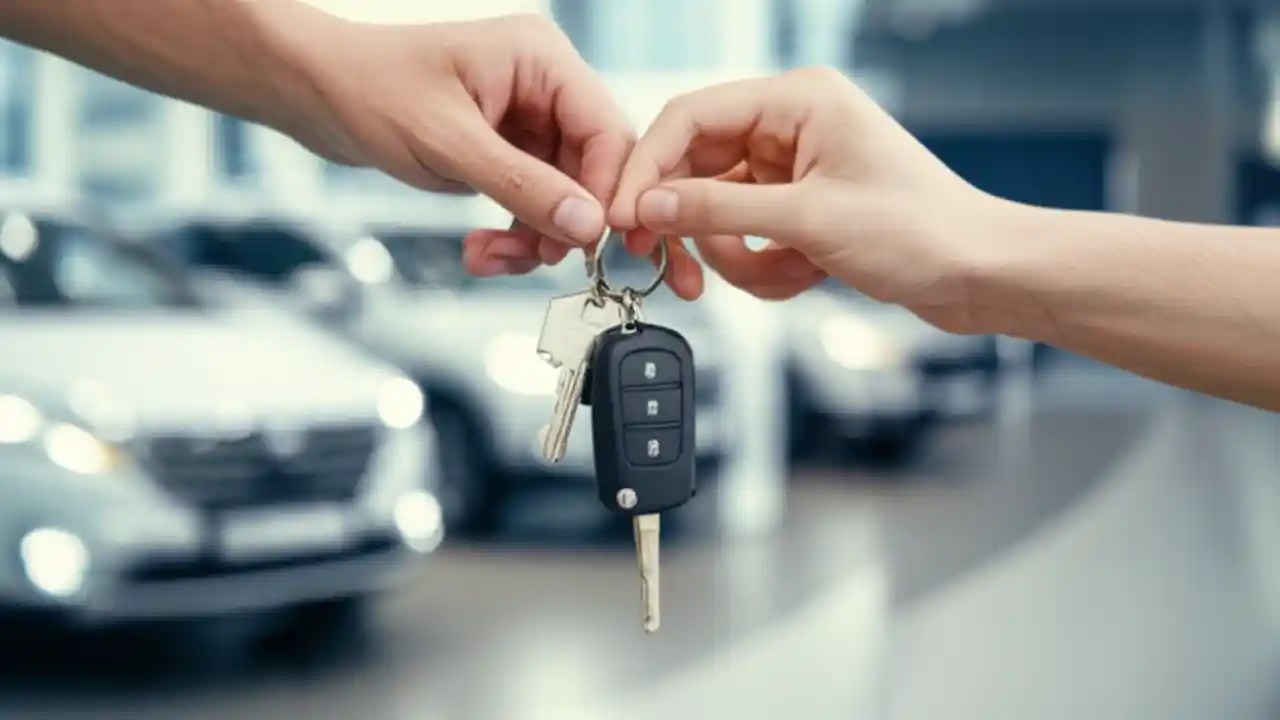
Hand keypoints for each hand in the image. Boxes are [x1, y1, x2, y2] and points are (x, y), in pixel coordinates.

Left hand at [284, 13, 707, 294]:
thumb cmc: (368, 89)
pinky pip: (533, 202)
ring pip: (564, 194)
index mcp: (540, 59)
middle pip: (591, 167)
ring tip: (493, 257)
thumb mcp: (449, 143)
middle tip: (538, 257)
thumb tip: (586, 225)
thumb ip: (522, 186)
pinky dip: (513, 233)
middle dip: (564, 221)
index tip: (590, 240)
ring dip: (533, 236)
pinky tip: (483, 249)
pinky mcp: (506, 150)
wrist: (315, 95)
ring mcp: (526, 119)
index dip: (606, 190)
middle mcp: (542, 85)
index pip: (606, 129)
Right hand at [609, 68, 1004, 329]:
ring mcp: (794, 170)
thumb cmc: (923, 231)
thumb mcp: (808, 220)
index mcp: (797, 100)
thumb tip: (647, 205)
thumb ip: (718, 210)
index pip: (690, 118)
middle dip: (693, 226)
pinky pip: (747, 238)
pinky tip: (804, 278)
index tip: (624, 216)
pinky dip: (764, 268)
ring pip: (719, 214)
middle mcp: (791, 126)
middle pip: (696, 169)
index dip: (647, 168)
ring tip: (784, 275)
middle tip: (672, 267)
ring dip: (739, 257)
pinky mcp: (801, 209)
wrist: (979, 276)